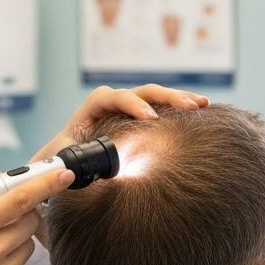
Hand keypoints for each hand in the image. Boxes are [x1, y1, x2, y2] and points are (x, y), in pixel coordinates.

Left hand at [30, 84, 209, 161]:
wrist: (61, 161)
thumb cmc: (60, 161)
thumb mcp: (63, 161)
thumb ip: (70, 163)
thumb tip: (79, 173)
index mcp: (93, 108)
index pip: (113, 97)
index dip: (131, 104)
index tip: (149, 118)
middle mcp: (113, 103)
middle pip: (141, 92)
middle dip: (165, 97)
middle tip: (189, 106)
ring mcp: (128, 109)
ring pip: (155, 97)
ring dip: (179, 99)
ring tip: (202, 104)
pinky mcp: (139, 119)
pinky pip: (161, 109)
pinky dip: (179, 109)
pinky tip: (203, 110)